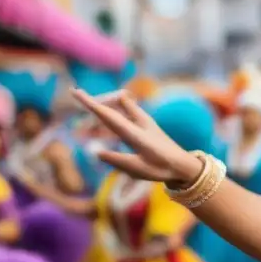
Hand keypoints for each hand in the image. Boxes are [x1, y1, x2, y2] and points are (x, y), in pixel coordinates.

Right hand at [71, 89, 202, 183]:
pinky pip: (127, 109)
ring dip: (105, 105)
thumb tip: (95, 152)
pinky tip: (108, 112)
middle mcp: (140, 123)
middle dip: (93, 102)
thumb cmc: (161, 169)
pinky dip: (115, 108)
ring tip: (89, 110)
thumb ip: (117, 160)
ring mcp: (145, 120)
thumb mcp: (138, 169)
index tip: (75, 92)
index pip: (108, 116)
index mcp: (135, 134)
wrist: (184, 164)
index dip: (91, 104)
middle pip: (112, 107)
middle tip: (76, 96)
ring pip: (121, 104)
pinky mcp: (148, 122)